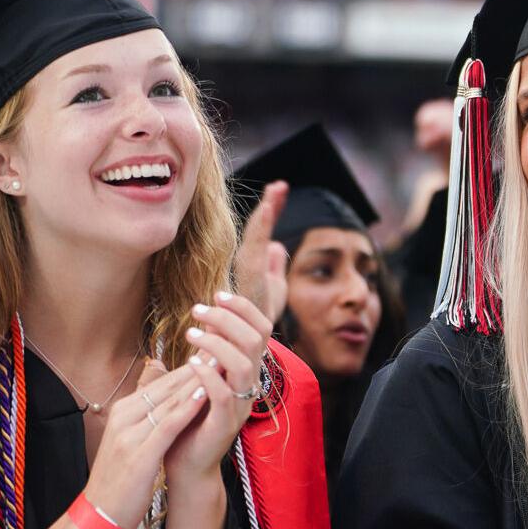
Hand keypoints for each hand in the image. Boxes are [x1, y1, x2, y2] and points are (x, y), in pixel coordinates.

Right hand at [83, 361, 207, 528]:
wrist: (98, 514)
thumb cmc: (121, 477)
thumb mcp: (131, 438)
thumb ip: (145, 412)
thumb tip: (161, 385)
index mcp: (123, 411)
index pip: (161, 382)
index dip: (190, 366)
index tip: (214, 350)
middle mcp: (124, 417)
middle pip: (166, 386)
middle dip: (197, 367)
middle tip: (224, 346)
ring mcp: (129, 435)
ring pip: (168, 401)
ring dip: (196, 380)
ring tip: (220, 361)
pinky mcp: (139, 455)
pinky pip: (166, 425)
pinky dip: (186, 408)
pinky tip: (204, 395)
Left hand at [165, 292, 274, 483]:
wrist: (186, 465)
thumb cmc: (190, 420)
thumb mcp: (201, 379)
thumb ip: (208, 353)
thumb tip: (206, 318)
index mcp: (247, 372)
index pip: (261, 330)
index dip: (244, 308)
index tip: (218, 294)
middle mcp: (250, 386)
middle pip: (256, 340)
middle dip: (229, 318)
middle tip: (199, 309)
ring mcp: (241, 405)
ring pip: (243, 363)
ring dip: (216, 342)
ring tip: (190, 333)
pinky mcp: (225, 424)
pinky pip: (224, 393)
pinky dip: (207, 374)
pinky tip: (189, 362)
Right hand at [234, 181, 290, 323]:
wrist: (248, 343)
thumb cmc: (259, 317)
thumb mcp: (276, 288)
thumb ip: (275, 266)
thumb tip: (277, 245)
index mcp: (254, 264)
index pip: (263, 232)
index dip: (271, 211)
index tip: (280, 189)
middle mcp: (248, 264)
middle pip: (259, 229)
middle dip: (269, 206)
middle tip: (280, 184)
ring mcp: (247, 271)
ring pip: (255, 237)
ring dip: (265, 215)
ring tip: (275, 192)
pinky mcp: (248, 280)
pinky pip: (255, 251)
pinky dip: (260, 230)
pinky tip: (268, 212)